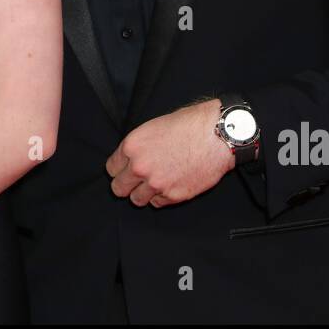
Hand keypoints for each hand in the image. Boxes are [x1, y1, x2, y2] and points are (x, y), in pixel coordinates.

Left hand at [106, 98, 234, 207]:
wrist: (217, 135)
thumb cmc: (189, 125)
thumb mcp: (153, 127)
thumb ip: (138, 146)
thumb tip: (130, 159)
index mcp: (132, 146)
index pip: (111, 168)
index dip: (120, 168)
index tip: (126, 169)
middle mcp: (140, 167)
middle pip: (118, 188)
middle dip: (126, 184)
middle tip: (137, 180)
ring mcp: (156, 184)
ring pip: (136, 200)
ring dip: (143, 193)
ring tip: (156, 182)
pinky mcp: (173, 196)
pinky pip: (158, 203)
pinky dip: (162, 196)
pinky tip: (171, 183)